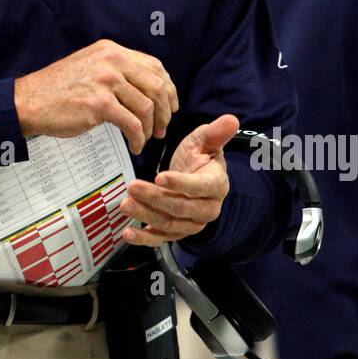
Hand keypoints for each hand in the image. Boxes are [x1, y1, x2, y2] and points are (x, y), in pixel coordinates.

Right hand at [13, 39, 177, 154]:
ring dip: (150, 128)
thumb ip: (116, 70)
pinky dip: (138, 138)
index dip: (168, 88)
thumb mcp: (90, 66)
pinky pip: (132, 124)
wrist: (29, 101)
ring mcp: (105, 81)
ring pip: (146, 107)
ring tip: (144, 139)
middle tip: (161, 127)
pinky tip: (134, 145)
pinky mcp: (99, 104)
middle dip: (164, 111)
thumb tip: (146, 88)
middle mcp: (111, 61)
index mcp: (111, 51)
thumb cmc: (58, 89)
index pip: (154, 66)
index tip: (171, 105)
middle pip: (156, 86)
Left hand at [118, 113, 237, 247]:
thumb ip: (215, 133)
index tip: (160, 176)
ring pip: (168, 224)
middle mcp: (207, 209)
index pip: (200, 187)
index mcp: (216, 185)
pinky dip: (143, 238)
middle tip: (133, 187)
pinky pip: (160, 239)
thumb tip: (232, 119)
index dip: (181, 183)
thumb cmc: (199, 159)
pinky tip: (127, 233)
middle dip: (155, 198)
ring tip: (125, 204)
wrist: (194, 179)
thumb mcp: (205, 142)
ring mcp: (191, 223)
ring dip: (145, 215)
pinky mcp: (175, 232)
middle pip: (181, 208)